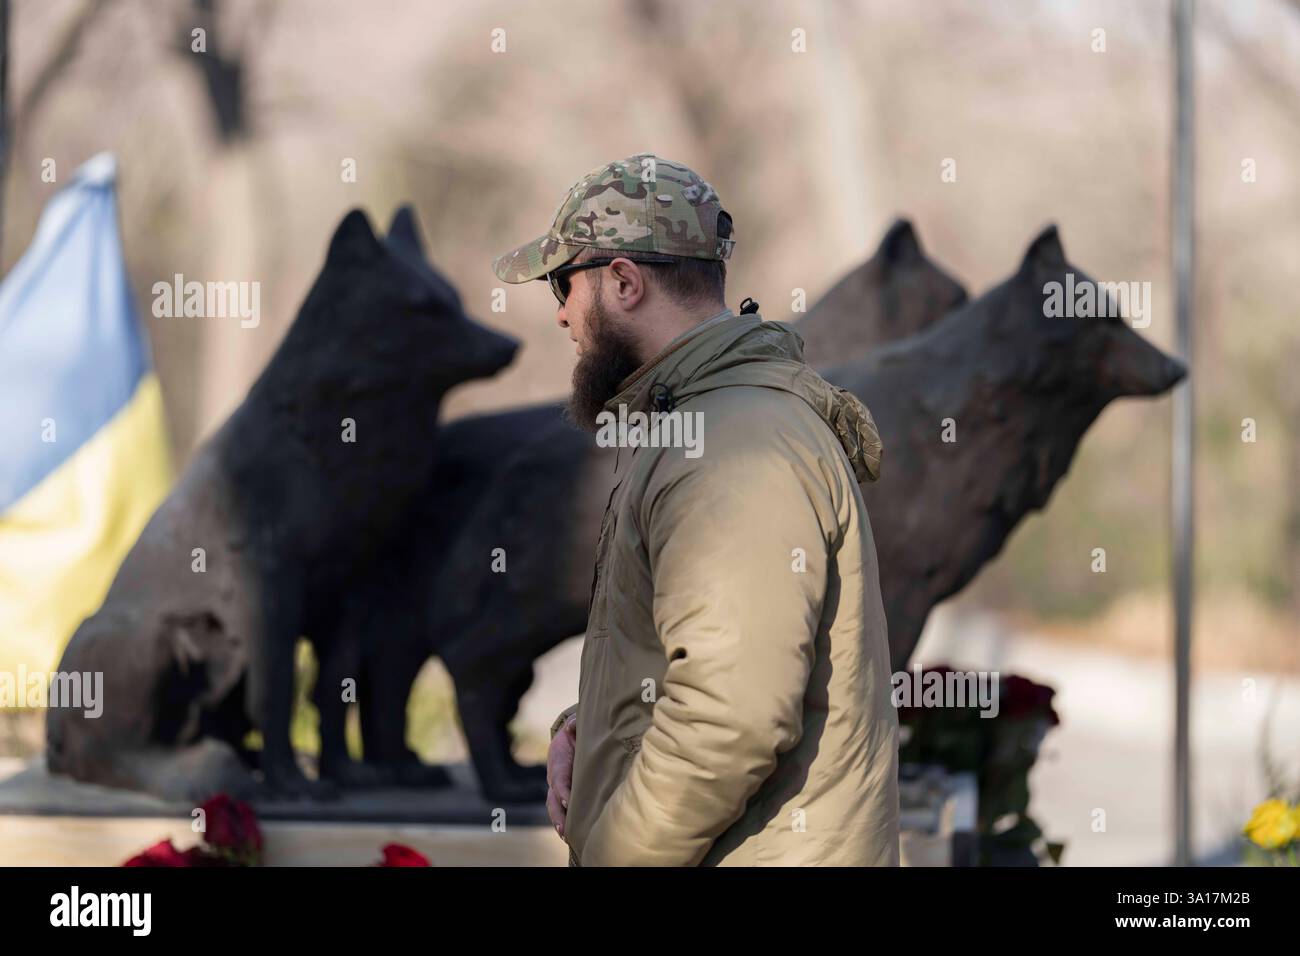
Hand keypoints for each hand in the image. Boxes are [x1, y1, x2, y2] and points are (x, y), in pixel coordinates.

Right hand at [546, 715, 576, 840]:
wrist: (566, 739)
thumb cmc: (573, 735)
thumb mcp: (573, 728)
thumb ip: (574, 726)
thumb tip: (573, 726)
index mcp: (557, 764)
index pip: (558, 781)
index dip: (562, 792)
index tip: (568, 802)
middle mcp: (554, 779)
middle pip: (553, 800)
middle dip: (558, 814)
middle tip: (564, 829)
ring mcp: (557, 789)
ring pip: (554, 809)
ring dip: (560, 823)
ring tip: (567, 837)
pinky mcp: (564, 795)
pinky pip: (562, 810)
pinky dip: (565, 822)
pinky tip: (571, 836)